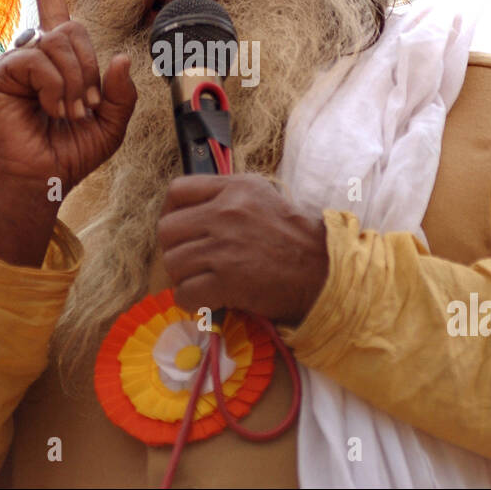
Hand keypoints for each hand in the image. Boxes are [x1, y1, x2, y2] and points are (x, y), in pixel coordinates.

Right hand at [0, 0, 137, 266]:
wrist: (39, 182)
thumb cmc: (68, 155)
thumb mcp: (110, 124)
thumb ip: (120, 93)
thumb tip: (119, 59)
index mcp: (57, 65)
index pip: (57, 18)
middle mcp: (33, 59)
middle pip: (71, 29)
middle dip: (88, 67)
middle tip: (84, 105)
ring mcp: (13, 65)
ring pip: (57, 42)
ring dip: (74, 80)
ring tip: (68, 112)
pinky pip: (37, 58)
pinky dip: (54, 85)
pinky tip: (51, 108)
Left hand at [156, 174, 329, 325]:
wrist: (323, 272)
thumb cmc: (294, 238)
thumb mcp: (262, 197)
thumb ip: (226, 195)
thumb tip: (190, 209)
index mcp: (235, 188)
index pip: (177, 190)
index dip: (171, 212)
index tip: (181, 229)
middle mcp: (226, 212)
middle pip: (167, 230)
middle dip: (175, 248)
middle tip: (193, 261)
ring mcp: (224, 247)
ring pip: (172, 263)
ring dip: (184, 277)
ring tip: (204, 281)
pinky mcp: (226, 280)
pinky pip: (184, 293)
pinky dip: (192, 301)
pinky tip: (210, 299)